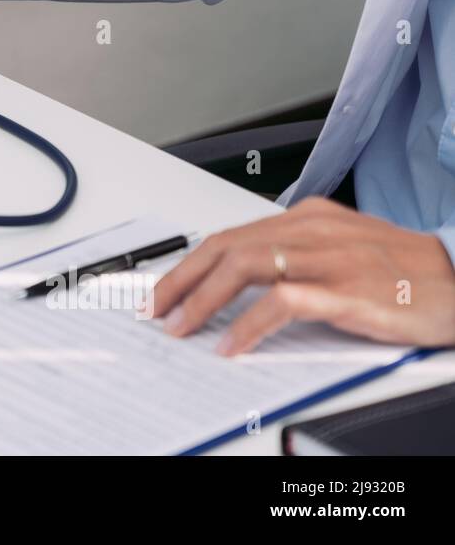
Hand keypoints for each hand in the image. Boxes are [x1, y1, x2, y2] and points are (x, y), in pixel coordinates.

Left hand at [150, 197, 454, 353]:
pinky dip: (248, 324)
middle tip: (156, 309)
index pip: (230, 234)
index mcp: (307, 217)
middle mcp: (311, 229)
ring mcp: (328, 257)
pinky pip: (281, 302)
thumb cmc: (405, 270)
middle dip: (181, 280)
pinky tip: (231, 344)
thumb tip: (242, 277)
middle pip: (225, 246)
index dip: (190, 263)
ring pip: (243, 267)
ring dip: (203, 300)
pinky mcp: (346, 290)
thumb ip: (295, 255)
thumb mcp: (341, 249)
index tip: (165, 288)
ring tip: (182, 326)